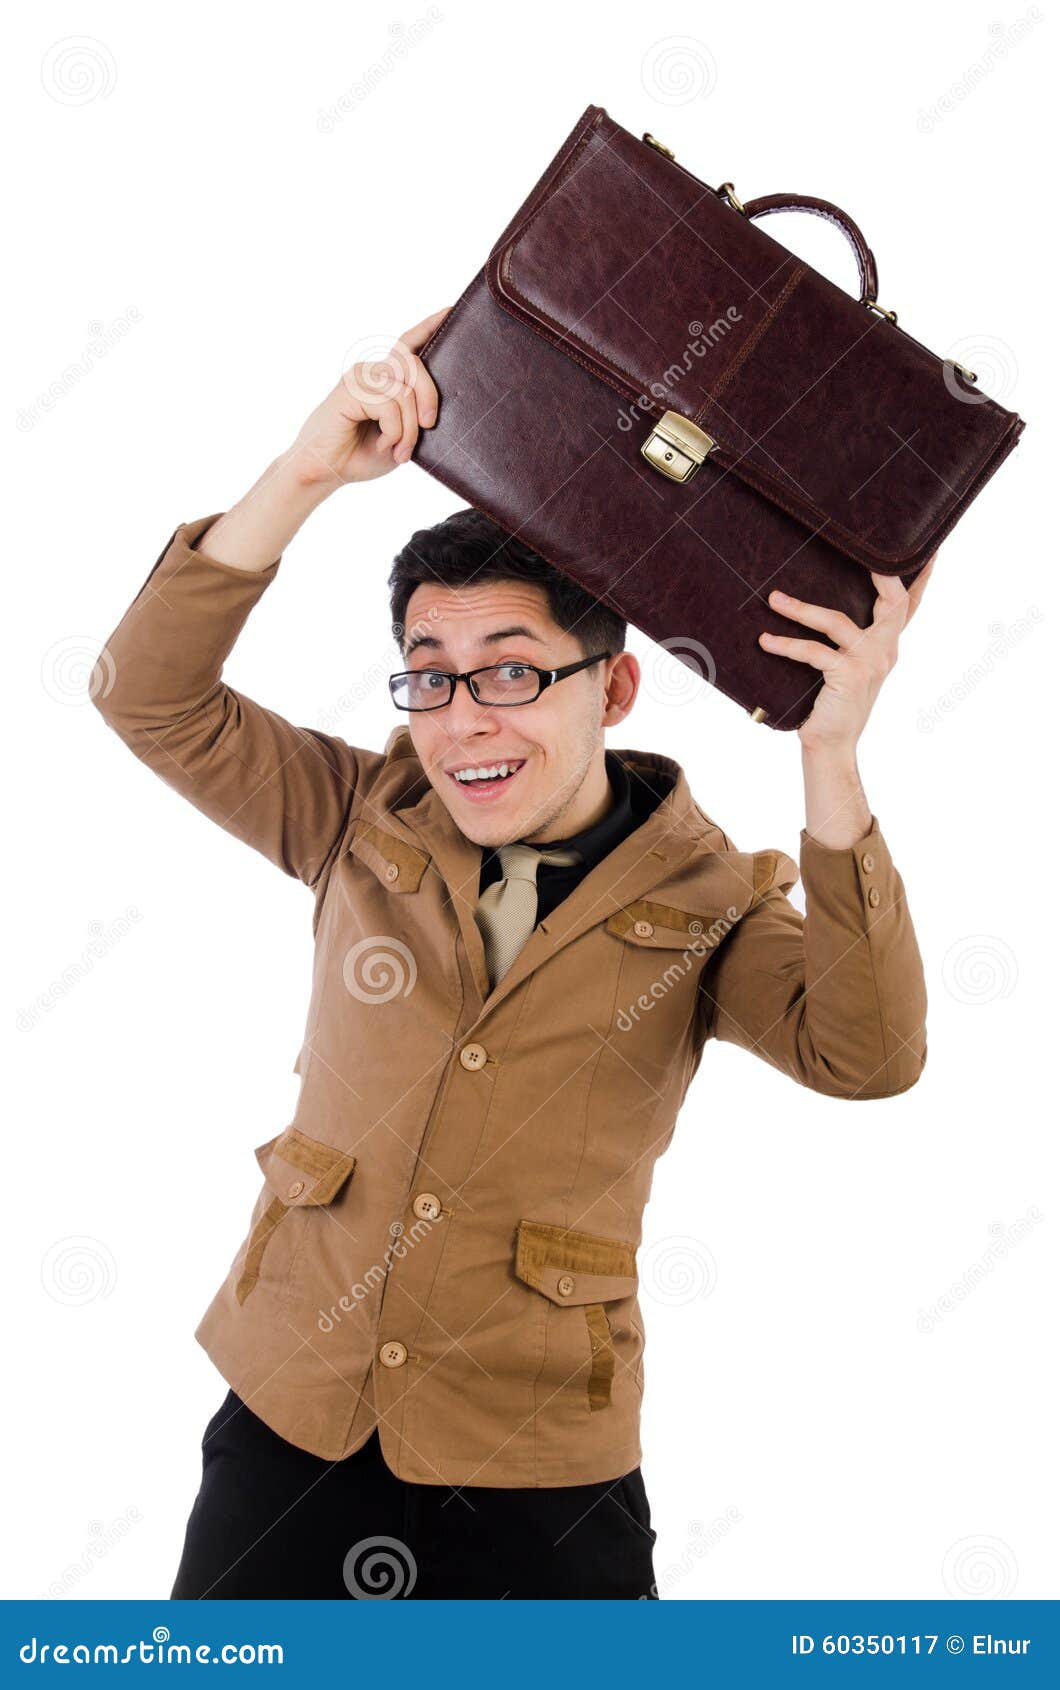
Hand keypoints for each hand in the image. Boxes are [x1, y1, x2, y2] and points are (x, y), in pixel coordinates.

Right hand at [286, 306, 450, 486]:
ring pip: (404, 391)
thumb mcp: (399, 435)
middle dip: (429, 398)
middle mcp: (372, 372)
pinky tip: (384, 445)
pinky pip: (389, 405)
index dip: (429, 327)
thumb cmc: (360, 455)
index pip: (408, 344)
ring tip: (399, 451)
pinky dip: (394, 431)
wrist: (324, 472)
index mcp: (384, 379)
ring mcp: (359, 378)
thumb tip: (433, 410)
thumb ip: (414, 416)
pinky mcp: (349, 390)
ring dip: (409, 428)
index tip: (452, 310)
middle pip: (415, 364)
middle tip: (429, 427)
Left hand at [758, 552, 937, 754]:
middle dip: (881, 575)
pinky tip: (766, 641)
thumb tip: (825, 608)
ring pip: (837, 621)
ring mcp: (869, 663)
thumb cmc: (833, 704)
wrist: (830, 745)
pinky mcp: (848, 676)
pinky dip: (786, 645)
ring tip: (774, 599)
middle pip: (893, 603)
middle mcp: (885, 651)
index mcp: (887, 646)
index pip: (909, 606)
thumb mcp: (849, 668)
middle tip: (859, 549)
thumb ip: (848, 640)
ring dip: (801, 609)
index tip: (930, 550)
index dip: (921, 578)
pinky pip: (814, 651)